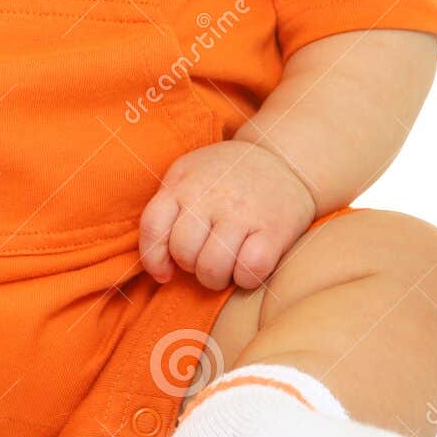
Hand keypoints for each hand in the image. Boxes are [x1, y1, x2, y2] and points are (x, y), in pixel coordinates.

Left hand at [138, 139, 317, 290]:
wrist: (284, 158)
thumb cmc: (228, 175)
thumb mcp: (190, 175)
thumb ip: (169, 208)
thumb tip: (159, 263)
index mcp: (183, 183)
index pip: (152, 227)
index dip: (153, 258)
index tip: (165, 272)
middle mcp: (209, 195)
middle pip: (183, 252)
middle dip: (192, 267)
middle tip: (207, 258)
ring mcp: (241, 212)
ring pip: (212, 268)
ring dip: (217, 278)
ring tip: (227, 266)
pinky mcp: (274, 229)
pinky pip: (249, 270)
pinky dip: (247, 278)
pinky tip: (250, 265)